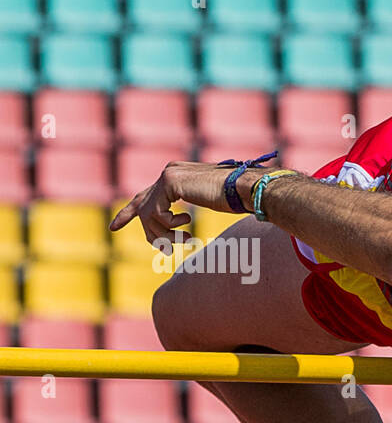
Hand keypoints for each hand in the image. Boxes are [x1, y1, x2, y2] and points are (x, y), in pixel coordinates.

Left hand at [109, 161, 259, 252]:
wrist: (247, 189)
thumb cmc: (237, 199)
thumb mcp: (208, 204)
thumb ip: (188, 208)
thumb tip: (180, 220)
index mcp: (177, 176)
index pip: (145, 195)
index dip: (128, 212)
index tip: (114, 226)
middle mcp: (169, 173)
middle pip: (141, 204)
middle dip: (145, 230)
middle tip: (161, 249)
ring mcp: (168, 175)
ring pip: (146, 213)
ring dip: (164, 235)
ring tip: (186, 240)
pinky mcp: (170, 182)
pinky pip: (155, 212)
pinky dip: (169, 226)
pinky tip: (188, 224)